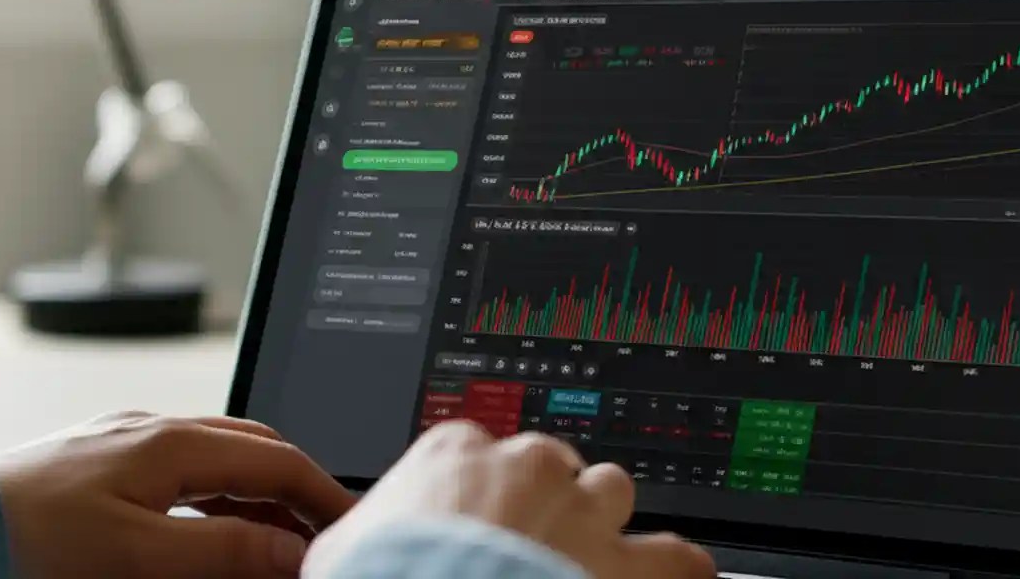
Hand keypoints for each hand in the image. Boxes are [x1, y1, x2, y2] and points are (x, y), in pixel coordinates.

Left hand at [0, 411, 354, 578]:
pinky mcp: (105, 461)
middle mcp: (154, 429)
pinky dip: (220, 500)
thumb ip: (225, 552)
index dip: (323, 493)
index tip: (353, 525)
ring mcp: (128, 441)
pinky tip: (220, 530)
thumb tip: (293, 551)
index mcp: (170, 441)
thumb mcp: (139, 557)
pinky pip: (187, 471)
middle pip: (255, 449)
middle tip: (325, 535)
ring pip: (222, 459)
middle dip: (299, 489)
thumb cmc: (28, 541)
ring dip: (260, 497)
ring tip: (279, 542)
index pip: (276, 459)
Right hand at [305, 421, 714, 578]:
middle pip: (549, 464)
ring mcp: (582, 510)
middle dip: (543, 498)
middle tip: (525, 544)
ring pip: (612, 489)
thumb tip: (351, 550)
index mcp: (455, 453)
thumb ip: (363, 530)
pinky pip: (676, 557)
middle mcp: (526, 467)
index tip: (472, 520)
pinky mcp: (628, 564)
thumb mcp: (342, 549)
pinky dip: (672, 569)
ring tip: (589, 558)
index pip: (477, 453)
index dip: (478, 491)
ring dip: (604, 521)